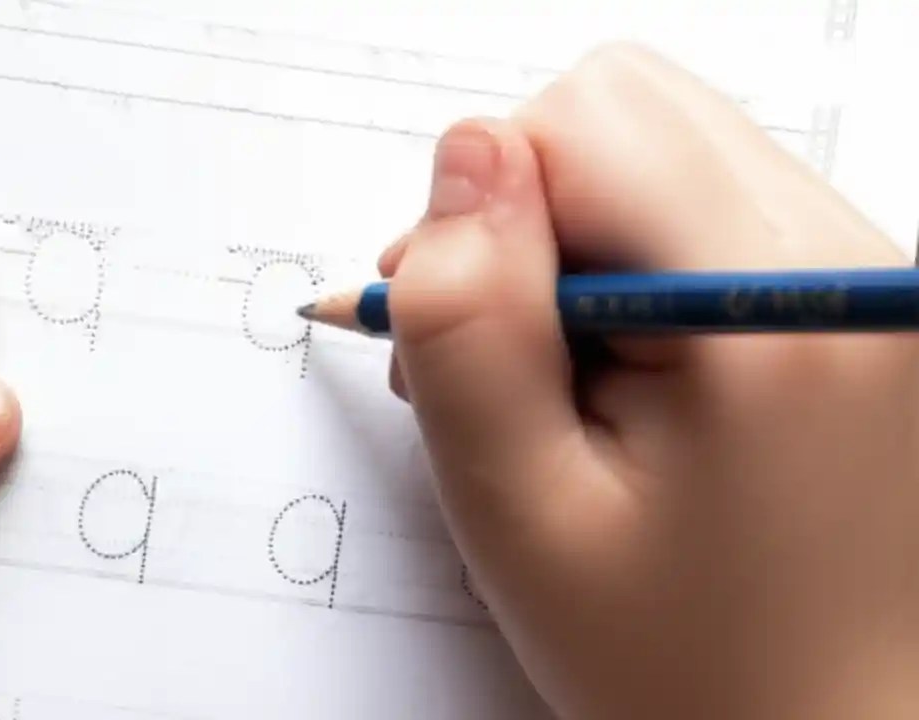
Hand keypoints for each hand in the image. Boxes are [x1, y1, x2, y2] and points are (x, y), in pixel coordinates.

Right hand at [382, 45, 917, 718]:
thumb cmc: (686, 668)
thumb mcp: (520, 511)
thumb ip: (470, 324)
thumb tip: (464, 156)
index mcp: (778, 307)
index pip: (587, 119)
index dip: (488, 217)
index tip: (472, 335)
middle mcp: (854, 263)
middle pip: (632, 112)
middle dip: (531, 219)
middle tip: (510, 361)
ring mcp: (868, 275)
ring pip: (662, 153)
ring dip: (578, 249)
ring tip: (566, 384)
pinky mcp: (856, 295)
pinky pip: (708, 208)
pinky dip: (633, 268)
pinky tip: (622, 374)